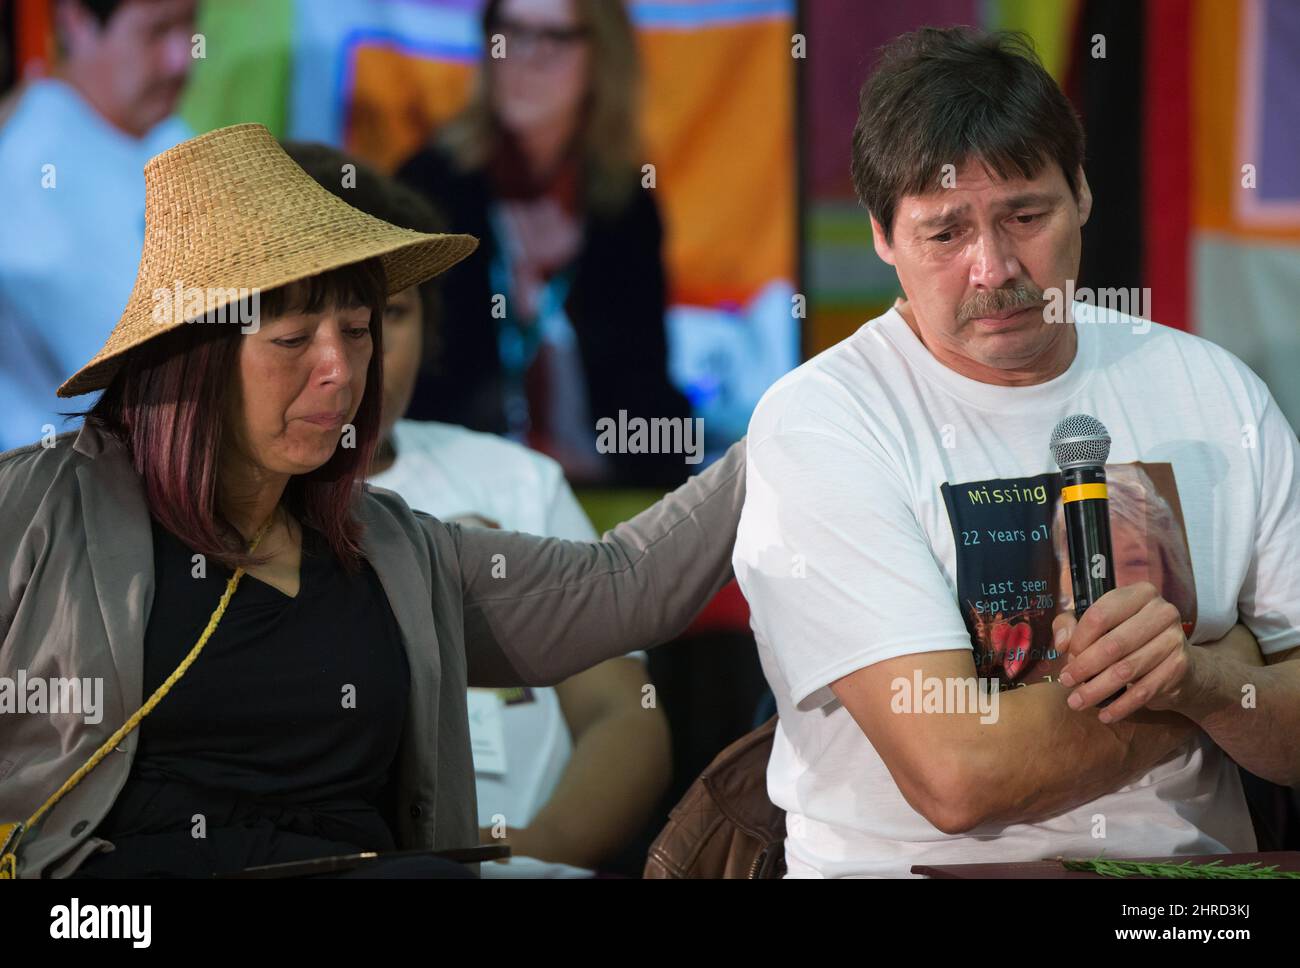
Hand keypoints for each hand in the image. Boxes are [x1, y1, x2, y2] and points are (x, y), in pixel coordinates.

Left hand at [1053, 582, 1200, 722]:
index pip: (1100, 615)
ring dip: (1097, 690)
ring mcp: (1174, 639)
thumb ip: (1072, 626)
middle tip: (1066, 682)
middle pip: (1112, 644)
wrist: (1181, 664)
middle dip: (1084, 667)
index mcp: (1139, 594)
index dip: (1079, 639)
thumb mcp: (1100, 624)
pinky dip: (1121, 706)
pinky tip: (1105, 715)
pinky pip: (1144, 691)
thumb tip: (1062, 643)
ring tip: (1077, 702)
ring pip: (1126, 670)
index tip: (1067, 656)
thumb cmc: (1130, 638)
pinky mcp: (1180, 667)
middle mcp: (1161, 612)